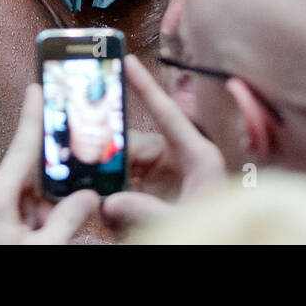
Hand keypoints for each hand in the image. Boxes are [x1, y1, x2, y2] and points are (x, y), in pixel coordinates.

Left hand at [0, 84, 98, 243]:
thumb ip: (69, 218)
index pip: (22, 147)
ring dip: (31, 212)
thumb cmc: (6, 275)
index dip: (32, 115)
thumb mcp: (46, 250)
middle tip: (54, 222)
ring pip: (12, 196)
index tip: (37, 88)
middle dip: (44, 195)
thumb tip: (88, 196)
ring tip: (37, 240)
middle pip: (22, 178)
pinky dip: (15, 221)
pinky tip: (23, 240)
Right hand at [101, 55, 226, 234]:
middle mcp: (181, 160)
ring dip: (109, 178)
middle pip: (136, 144)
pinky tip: (100, 203)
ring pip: (128, 166)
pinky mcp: (158, 193)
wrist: (223, 244)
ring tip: (88, 186)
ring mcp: (168, 176)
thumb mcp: (181, 219)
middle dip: (110, 152)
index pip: (166, 113)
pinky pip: (128, 185)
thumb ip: (146, 210)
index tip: (127, 61)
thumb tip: (108, 202)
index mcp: (198, 155)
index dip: (146, 86)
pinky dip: (113, 193)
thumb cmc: (215, 229)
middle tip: (82, 155)